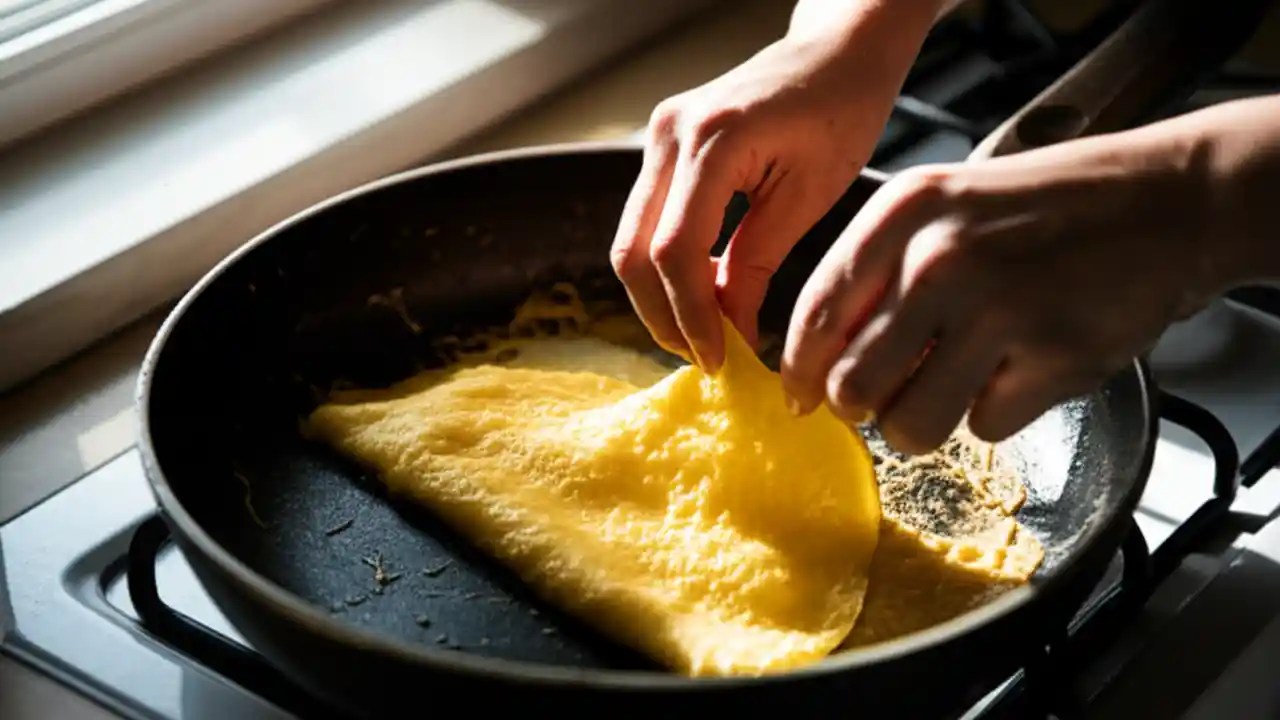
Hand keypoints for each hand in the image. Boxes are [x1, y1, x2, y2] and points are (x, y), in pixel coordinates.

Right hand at [610, 3, 941, 370]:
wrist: (835, 52)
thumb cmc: (840, 112)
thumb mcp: (809, 197)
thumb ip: (757, 265)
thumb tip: (730, 333)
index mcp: (713, 141)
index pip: (675, 251)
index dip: (692, 315)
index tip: (720, 360)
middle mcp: (668, 134)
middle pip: (633, 252)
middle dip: (663, 315)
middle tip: (703, 358)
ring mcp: (657, 136)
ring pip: (630, 241)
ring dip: (659, 296)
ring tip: (702, 335)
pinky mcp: (662, 145)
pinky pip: (646, 220)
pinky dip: (666, 266)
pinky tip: (702, 295)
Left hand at [781, 129, 1222, 454]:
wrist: (1164, 202)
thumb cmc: (1043, 210)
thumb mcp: (941, 208)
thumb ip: (874, 273)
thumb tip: (817, 364)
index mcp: (902, 215)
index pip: (815, 317)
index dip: (800, 373)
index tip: (802, 399)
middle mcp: (939, 260)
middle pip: (852, 386)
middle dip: (863, 408)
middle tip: (890, 395)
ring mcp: (997, 309)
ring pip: (910, 424)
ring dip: (924, 423)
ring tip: (956, 384)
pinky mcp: (1050, 357)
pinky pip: (984, 427)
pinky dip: (998, 410)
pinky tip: (1023, 365)